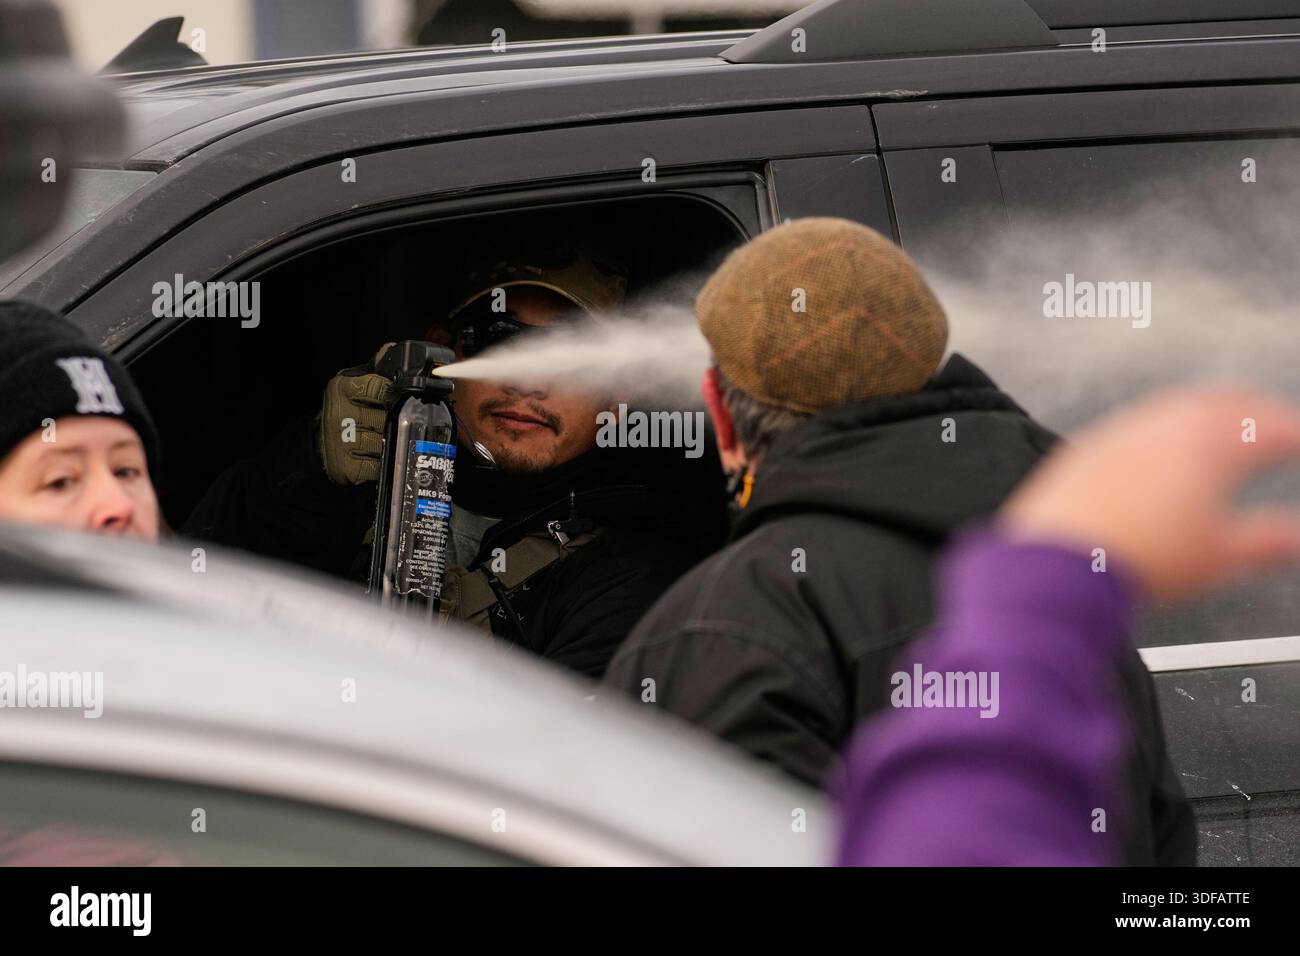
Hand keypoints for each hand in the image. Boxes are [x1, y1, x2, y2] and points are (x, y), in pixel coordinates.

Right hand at [318, 343, 398, 485]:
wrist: (324, 443)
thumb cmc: (350, 410)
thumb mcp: (360, 382)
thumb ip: (380, 368)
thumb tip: (397, 349)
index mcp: (342, 388)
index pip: (380, 387)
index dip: (398, 394)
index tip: (405, 398)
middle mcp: (337, 414)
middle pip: (387, 418)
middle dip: (399, 421)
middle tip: (401, 421)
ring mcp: (340, 443)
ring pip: (385, 443)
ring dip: (393, 442)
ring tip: (388, 438)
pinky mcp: (346, 468)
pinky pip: (380, 466)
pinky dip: (386, 462)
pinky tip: (380, 456)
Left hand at [1000, 388, 1299, 601]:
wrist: (1059, 559)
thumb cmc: (1141, 558)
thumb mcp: (1220, 557)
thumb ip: (1268, 542)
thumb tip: (1297, 539)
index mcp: (1211, 445)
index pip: (1269, 427)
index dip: (1294, 433)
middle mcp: (1166, 425)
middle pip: (1223, 403)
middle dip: (1253, 409)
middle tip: (1273, 421)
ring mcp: (1123, 431)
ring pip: (1176, 407)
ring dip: (1206, 412)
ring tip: (1220, 429)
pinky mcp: (1089, 446)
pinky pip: (1135, 424)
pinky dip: (1161, 428)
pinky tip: (1159, 448)